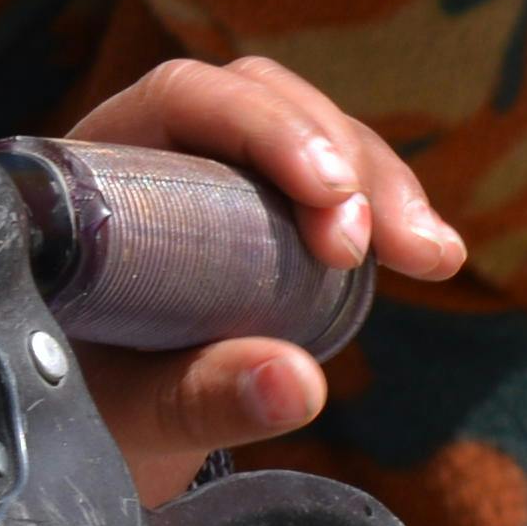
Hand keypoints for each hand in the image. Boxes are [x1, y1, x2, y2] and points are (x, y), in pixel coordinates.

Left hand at [52, 54, 464, 503]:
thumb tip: (296, 384)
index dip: (262, 128)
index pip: (182, 97)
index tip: (326, 194)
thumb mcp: (130, 411)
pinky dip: (392, 213)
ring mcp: (224, 170)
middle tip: (366, 243)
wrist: (105, 428)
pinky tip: (433, 255)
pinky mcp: (275, 206)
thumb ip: (196, 399)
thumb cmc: (92, 408)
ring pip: (317, 132)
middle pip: (263, 100)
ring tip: (431, 256)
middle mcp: (160, 149)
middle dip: (337, 156)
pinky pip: (342, 183)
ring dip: (381, 184)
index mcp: (97, 172)